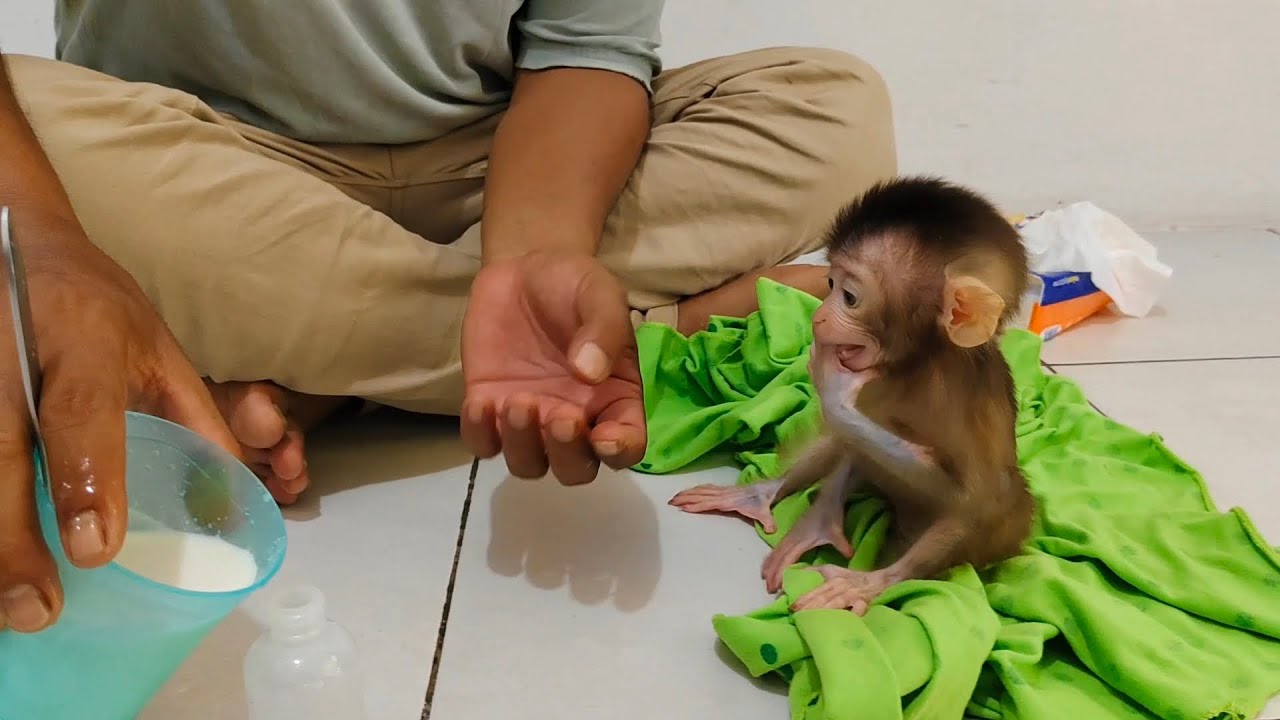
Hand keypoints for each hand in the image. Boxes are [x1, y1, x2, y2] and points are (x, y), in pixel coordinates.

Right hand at [0, 209, 239, 632]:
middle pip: (0, 457)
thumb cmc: (94, 304)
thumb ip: (195, 418)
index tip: (97, 548)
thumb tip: (233, 496)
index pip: (81, 412)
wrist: (15, 240)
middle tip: (41, 609)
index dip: (86, 479)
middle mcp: (13, 355)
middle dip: (16, 542)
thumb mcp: (156, 346)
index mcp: (83, 340)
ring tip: (13, 611)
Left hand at [460, 250, 645, 484]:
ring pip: (529, 464)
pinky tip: (481, 403)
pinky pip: (483, 443)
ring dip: (524, 445)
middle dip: (567, 454)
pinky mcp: (489, 409)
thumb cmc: (573, 284)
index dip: (619, 451)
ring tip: (517, 401)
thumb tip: (590, 374)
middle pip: (575, 469)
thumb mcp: (599, 293)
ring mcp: (532, 420)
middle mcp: (577, 420)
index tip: (605, 437)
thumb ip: (603, 329)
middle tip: (560, 417)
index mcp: (615, 399)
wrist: (522, 269)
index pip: (627, 444)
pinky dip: (481, 434)